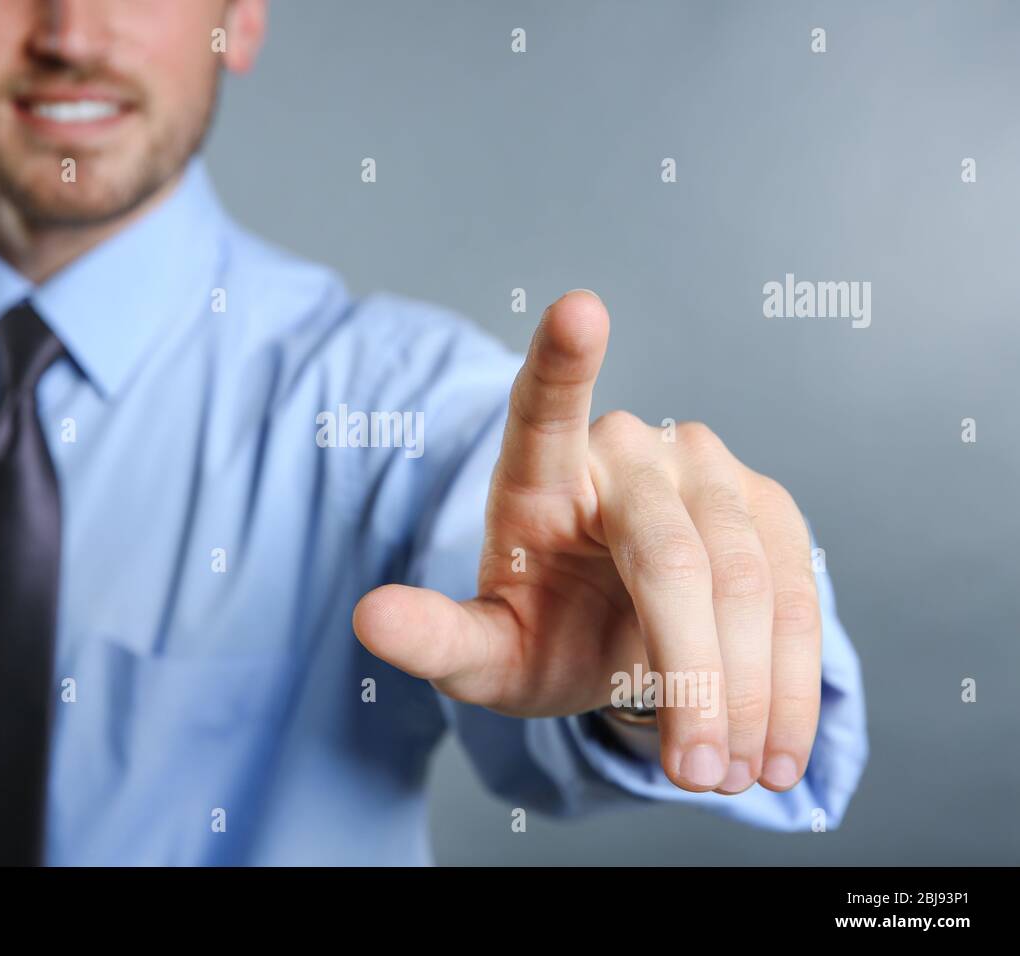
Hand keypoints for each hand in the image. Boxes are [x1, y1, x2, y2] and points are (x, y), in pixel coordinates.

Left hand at [352, 291, 821, 794]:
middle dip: (694, 674)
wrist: (624, 642)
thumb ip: (435, 637)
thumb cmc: (545, 634)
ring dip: (749, 692)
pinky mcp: (770, 507)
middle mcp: (628, 452)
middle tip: (696, 776)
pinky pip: (797, 592)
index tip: (579, 308)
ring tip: (728, 776)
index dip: (564, 362)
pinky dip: (793, 681)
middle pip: (672, 555)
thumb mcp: (485, 652)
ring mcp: (709, 470)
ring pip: (746, 578)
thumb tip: (368, 619)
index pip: (544, 407)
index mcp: (540, 472)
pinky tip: (780, 749)